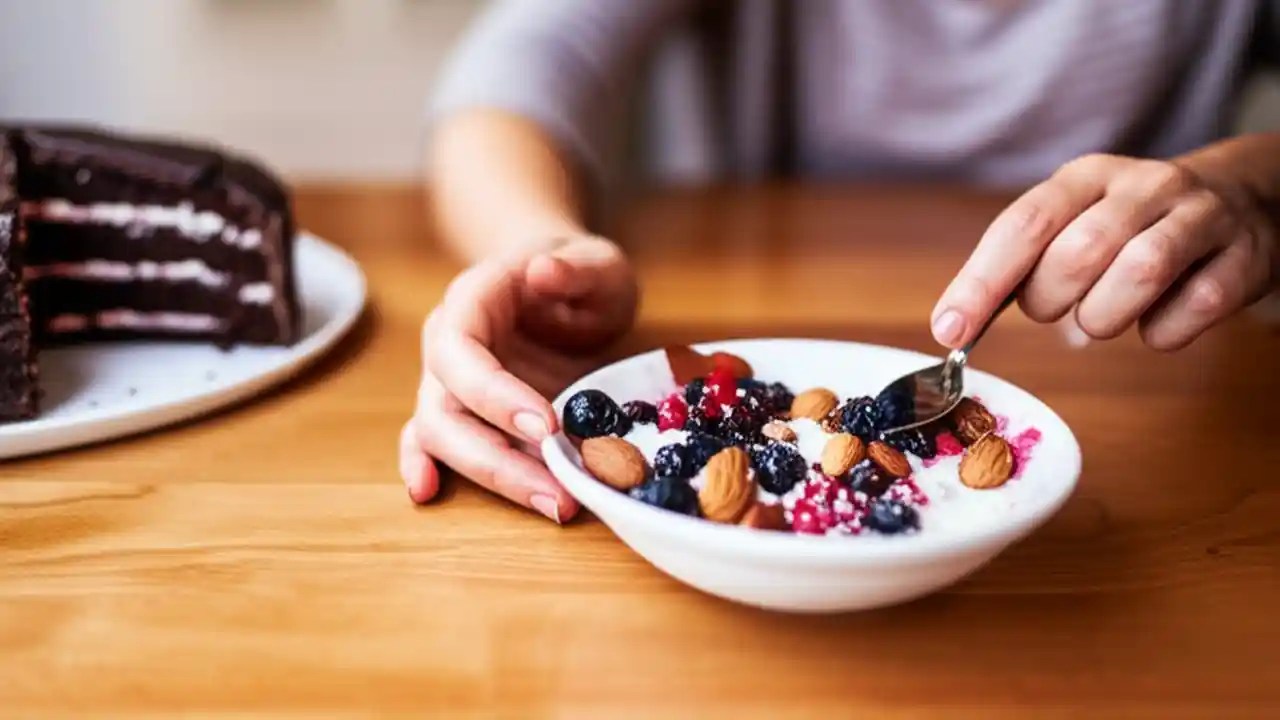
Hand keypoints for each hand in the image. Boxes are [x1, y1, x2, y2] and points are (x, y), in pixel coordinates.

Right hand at [399, 236, 637, 521]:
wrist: (559, 280)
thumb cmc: (577, 274)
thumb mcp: (597, 262)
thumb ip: (578, 268)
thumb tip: (543, 270)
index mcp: (473, 299)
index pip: (462, 349)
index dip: (495, 394)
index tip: (548, 427)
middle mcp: (446, 342)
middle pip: (445, 407)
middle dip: (497, 459)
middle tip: (560, 496)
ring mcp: (446, 380)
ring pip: (442, 435)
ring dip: (493, 477)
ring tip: (554, 505)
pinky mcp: (458, 409)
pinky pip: (425, 440)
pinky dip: (422, 467)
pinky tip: (428, 493)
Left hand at [933, 152, 1279, 350]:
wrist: (1242, 201)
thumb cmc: (1130, 227)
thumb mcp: (1072, 224)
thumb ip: (1020, 265)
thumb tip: (955, 323)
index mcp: (1085, 178)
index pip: (1022, 226)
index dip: (981, 283)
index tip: (948, 330)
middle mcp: (1143, 186)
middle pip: (1078, 252)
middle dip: (1051, 300)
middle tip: (1055, 310)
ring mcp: (1200, 216)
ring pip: (1140, 272)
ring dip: (1105, 316)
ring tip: (1102, 316)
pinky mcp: (1245, 255)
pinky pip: (1196, 307)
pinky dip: (1165, 331)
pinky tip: (1159, 319)